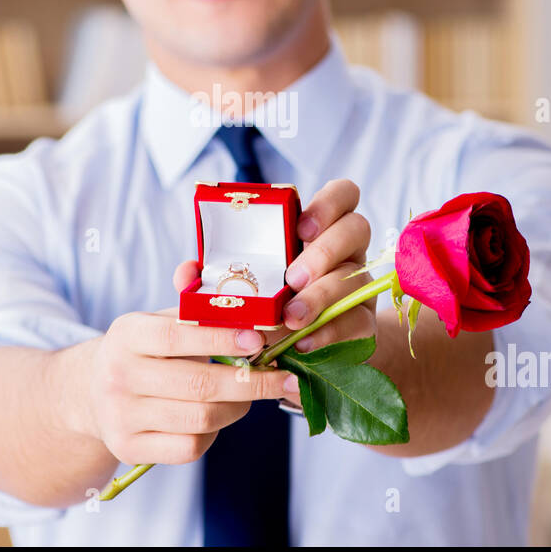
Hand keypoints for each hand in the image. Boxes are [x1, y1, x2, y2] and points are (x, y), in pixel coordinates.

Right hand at [84, 308, 296, 466]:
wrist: (91, 392)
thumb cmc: (143, 351)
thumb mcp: (157, 320)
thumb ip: (196, 307)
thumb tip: (241, 299)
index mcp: (127, 334)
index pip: (178, 335)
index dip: (221, 338)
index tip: (258, 341)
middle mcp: (119, 375)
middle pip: (198, 384)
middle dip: (250, 382)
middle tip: (283, 377)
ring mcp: (121, 416)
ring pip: (200, 418)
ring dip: (238, 407)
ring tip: (251, 395)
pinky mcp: (128, 448)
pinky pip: (190, 446)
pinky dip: (214, 433)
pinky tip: (217, 418)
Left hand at [172, 178, 375, 359]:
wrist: (295, 357)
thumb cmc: (266, 308)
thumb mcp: (243, 286)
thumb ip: (215, 276)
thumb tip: (187, 273)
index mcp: (318, 230)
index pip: (343, 194)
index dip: (328, 203)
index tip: (300, 227)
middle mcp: (345, 251)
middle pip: (357, 227)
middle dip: (324, 250)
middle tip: (292, 278)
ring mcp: (358, 286)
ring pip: (356, 277)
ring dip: (322, 296)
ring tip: (291, 317)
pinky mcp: (363, 323)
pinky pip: (359, 322)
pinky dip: (329, 332)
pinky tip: (303, 342)